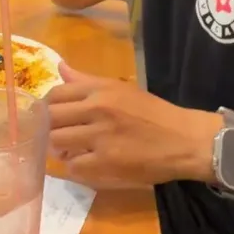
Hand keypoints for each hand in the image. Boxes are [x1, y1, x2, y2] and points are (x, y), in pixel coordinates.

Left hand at [46, 63, 221, 188]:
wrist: (184, 139)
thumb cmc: (154, 113)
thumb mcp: (122, 89)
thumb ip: (87, 81)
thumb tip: (60, 67)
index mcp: (101, 90)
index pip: (56, 94)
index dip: (49, 107)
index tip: (54, 116)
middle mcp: (98, 109)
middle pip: (52, 118)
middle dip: (51, 128)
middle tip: (61, 134)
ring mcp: (100, 136)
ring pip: (57, 142)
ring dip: (61, 148)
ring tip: (73, 149)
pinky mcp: (106, 162)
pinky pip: (73, 166)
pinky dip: (76, 166)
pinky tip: (87, 162)